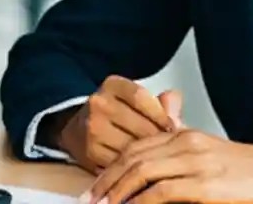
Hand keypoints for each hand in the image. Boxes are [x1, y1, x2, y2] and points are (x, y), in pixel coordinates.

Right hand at [52, 76, 181, 173]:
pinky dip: (134, 167)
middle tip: (171, 149)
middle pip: (140, 125)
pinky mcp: (90, 151)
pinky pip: (122, 162)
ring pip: (133, 147)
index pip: (141, 97)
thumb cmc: (113, 115)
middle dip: (159, 139)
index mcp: (112, 86)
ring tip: (158, 159)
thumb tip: (176, 107)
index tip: (174, 127)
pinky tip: (142, 167)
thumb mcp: (133, 101)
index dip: (161, 115)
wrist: (77, 130)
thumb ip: (159, 103)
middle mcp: (99, 103)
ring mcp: (93, 128)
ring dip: (149, 155)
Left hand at [84, 130, 252, 203]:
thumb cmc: (248, 169)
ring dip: (117, 193)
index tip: (95, 186)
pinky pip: (162, 193)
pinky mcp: (206, 186)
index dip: (111, 167)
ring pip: (142, 173)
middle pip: (132, 159)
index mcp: (184, 135)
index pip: (135, 147)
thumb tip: (155, 152)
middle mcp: (185, 144)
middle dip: (106, 181)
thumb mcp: (209, 151)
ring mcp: (195, 164)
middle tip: (89, 200)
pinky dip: (140, 202)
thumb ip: (181, 148)